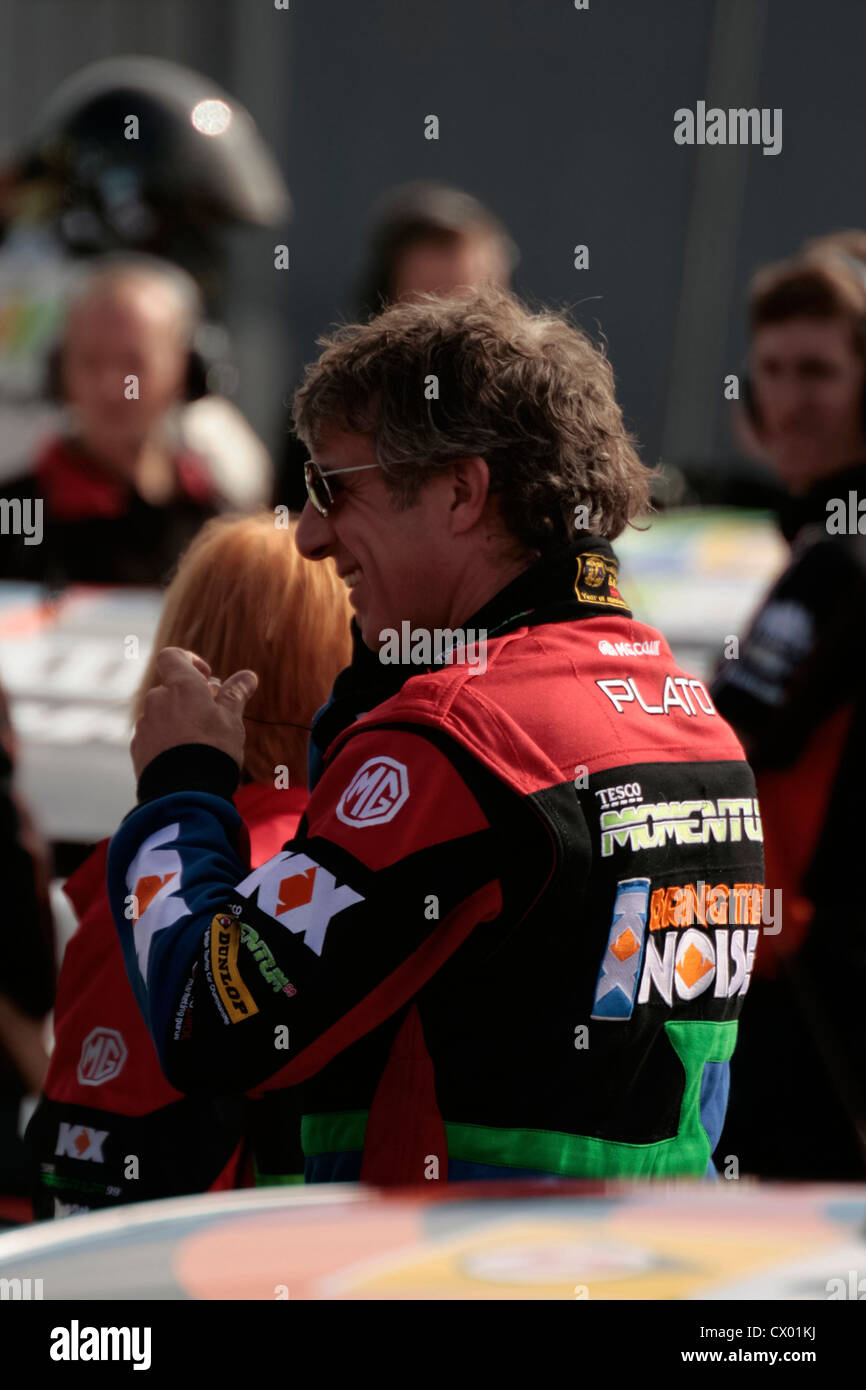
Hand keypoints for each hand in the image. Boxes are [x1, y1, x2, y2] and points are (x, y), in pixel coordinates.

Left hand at [131, 647, 258, 778]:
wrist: (186, 792)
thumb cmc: (214, 750)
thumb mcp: (232, 719)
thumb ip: (235, 694)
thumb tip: (248, 676)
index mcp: (181, 686)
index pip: (173, 656)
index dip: (189, 661)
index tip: (207, 678)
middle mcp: (157, 700)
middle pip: (170, 688)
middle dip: (188, 698)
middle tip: (211, 717)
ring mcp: (145, 724)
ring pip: (161, 713)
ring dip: (177, 719)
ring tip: (198, 743)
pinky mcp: (138, 746)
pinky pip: (153, 734)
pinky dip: (166, 739)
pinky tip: (182, 756)